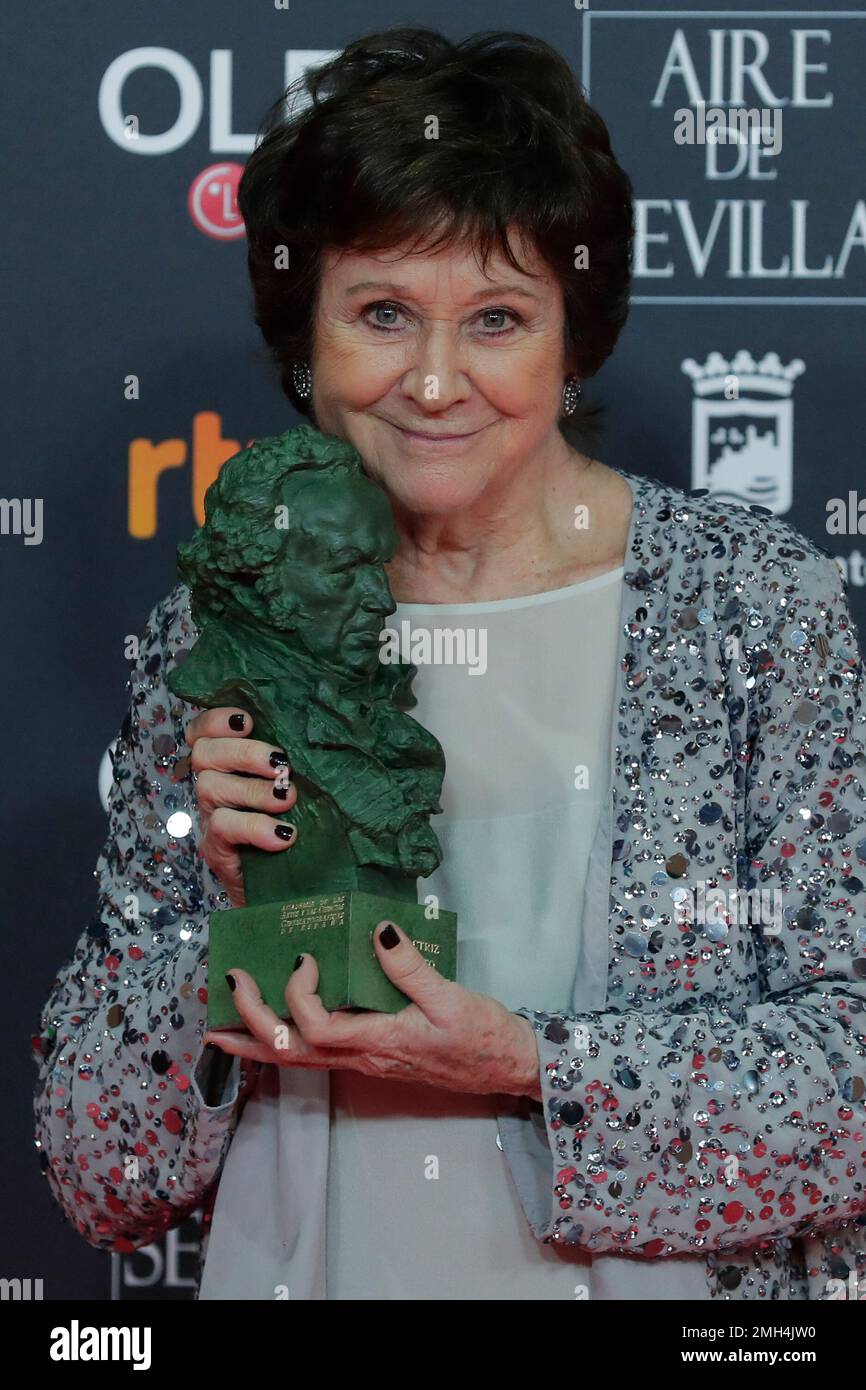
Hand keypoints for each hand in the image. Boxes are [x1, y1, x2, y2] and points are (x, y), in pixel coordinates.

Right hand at [185, 706, 297, 905]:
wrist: (288, 893)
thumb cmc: (298, 834)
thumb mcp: (297, 794)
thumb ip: (293, 768)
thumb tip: (326, 741)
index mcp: (228, 768)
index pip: (202, 732)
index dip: (216, 720)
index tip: (247, 720)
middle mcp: (213, 789)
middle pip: (204, 753)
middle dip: (243, 752)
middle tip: (281, 765)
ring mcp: (211, 819)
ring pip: (211, 787)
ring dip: (253, 789)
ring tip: (287, 799)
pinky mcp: (216, 851)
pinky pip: (224, 827)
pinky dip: (255, 827)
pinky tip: (284, 834)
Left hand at [204, 919, 541, 1101]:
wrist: (508, 1068)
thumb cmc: (482, 1035)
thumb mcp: (451, 996)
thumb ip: (409, 967)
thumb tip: (376, 929)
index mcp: (379, 1042)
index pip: (318, 1029)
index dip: (298, 996)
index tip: (305, 957)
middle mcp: (363, 1059)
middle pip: (292, 1053)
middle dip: (252, 1023)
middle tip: (226, 987)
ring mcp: (365, 1062)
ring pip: (298, 1060)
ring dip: (257, 1041)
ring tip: (221, 1025)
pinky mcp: (372, 1057)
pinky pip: (316, 1055)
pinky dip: (285, 1042)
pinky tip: (274, 1028)